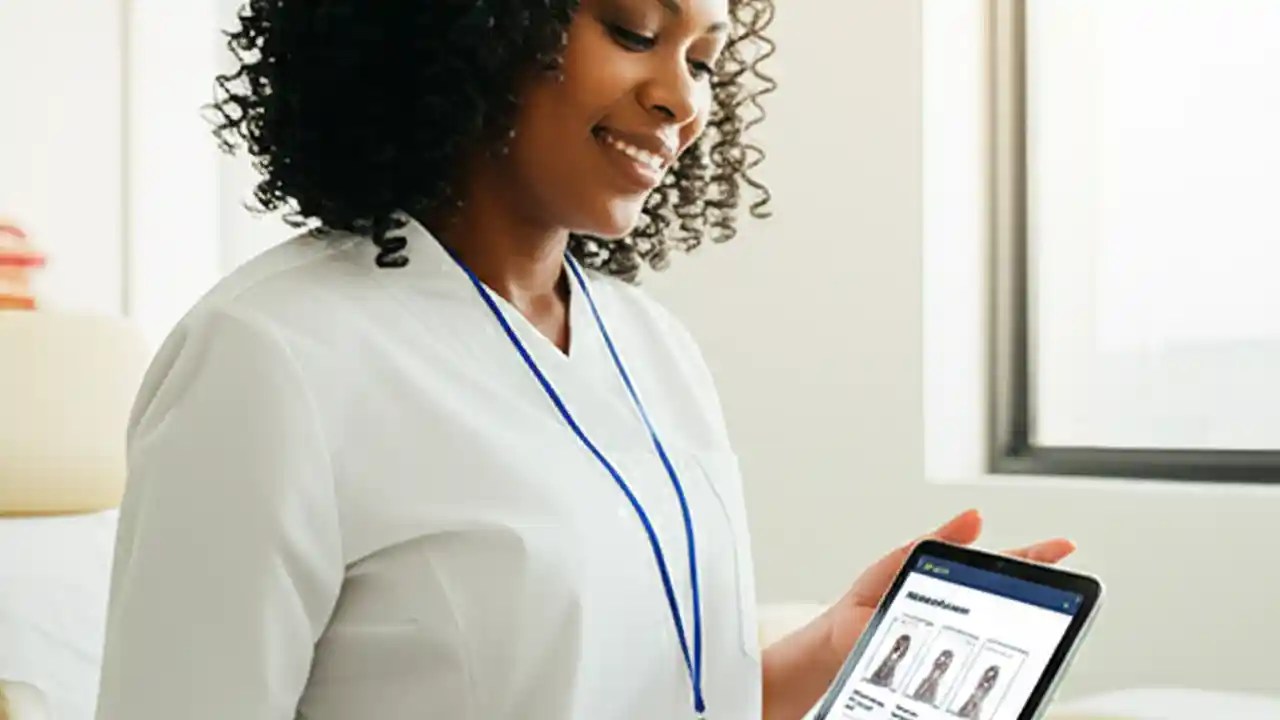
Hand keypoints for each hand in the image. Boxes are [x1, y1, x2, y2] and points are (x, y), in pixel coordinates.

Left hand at [823, 509, 1076, 663]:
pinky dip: (995, 671)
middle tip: (1062, 578)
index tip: (1063, 546)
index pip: (1006, 566)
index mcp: (958, 584)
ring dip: (1026, 630)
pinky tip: (1009, 665)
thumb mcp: (898, 564)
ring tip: (1042, 615)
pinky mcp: (949, 670)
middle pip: (1015, 601)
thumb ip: (935, 541)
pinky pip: (979, 672)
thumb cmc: (866, 605)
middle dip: (1042, 587)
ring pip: (1005, 638)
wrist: (836, 646)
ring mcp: (961, 642)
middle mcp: (967, 614)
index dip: (1036, 556)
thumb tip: (974, 517)